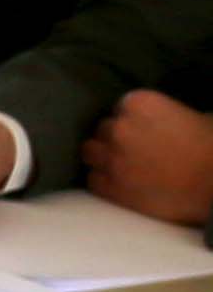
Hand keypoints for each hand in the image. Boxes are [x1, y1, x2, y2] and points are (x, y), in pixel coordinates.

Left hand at [82, 88, 212, 224]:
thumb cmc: (212, 148)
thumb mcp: (194, 116)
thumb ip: (164, 113)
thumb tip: (160, 120)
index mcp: (139, 104)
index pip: (120, 108)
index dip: (132, 121)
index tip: (145, 131)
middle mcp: (118, 128)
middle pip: (103, 130)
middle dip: (117, 139)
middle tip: (137, 150)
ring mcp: (110, 159)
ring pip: (90, 153)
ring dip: (104, 158)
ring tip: (126, 167)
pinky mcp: (109, 188)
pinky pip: (93, 180)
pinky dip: (105, 181)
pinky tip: (124, 184)